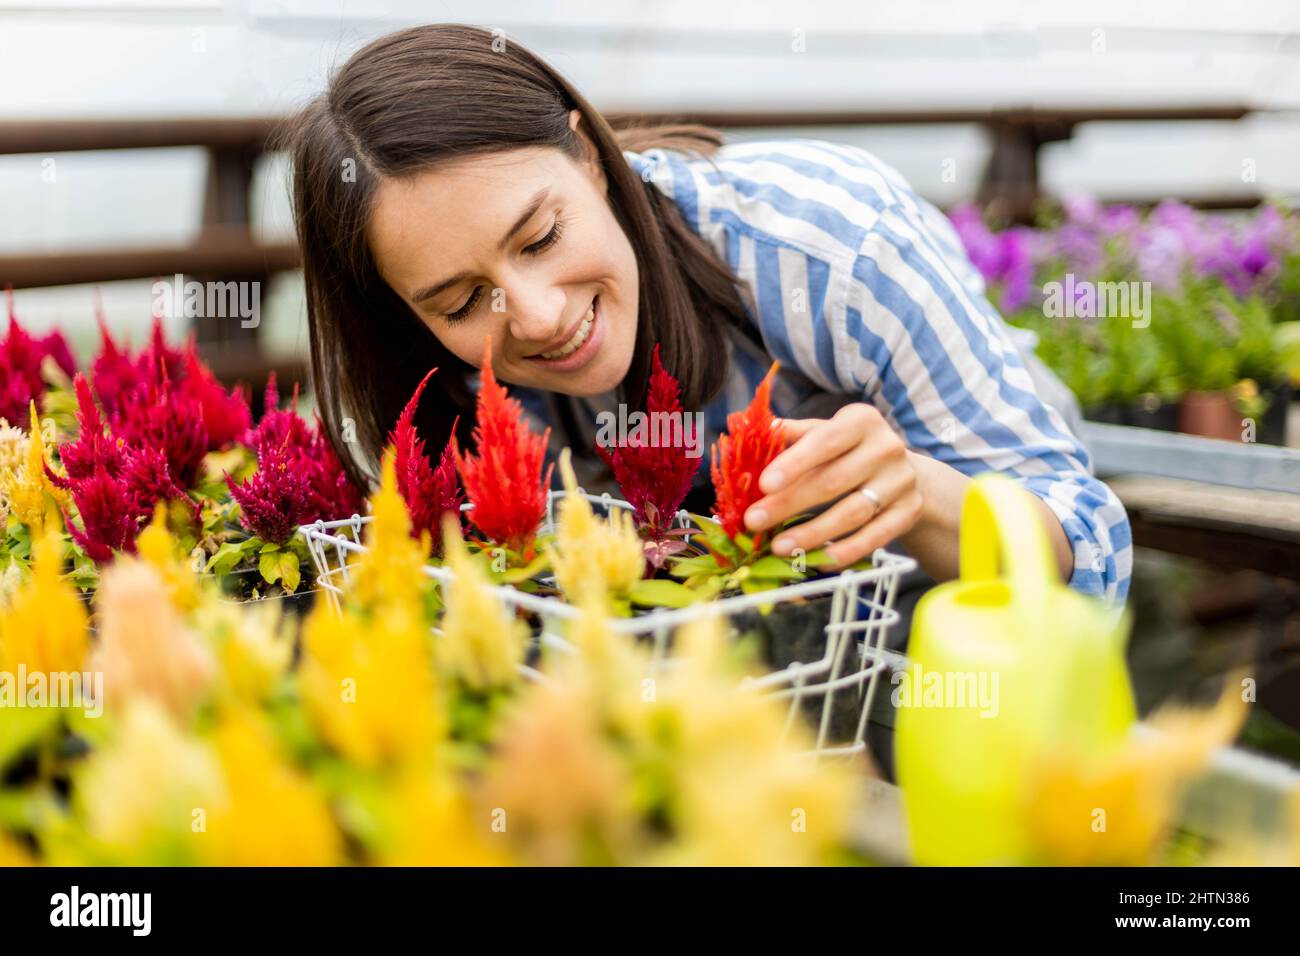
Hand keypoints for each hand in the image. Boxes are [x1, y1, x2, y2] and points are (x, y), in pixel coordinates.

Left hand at [743, 404, 922, 567]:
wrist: (904, 472)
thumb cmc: (849, 451)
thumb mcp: (825, 433)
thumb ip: (791, 433)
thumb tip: (747, 425)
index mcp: (862, 421)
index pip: (824, 441)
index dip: (793, 463)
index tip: (763, 485)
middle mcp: (886, 448)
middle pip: (833, 481)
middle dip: (789, 504)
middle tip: (754, 522)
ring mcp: (901, 482)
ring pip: (853, 513)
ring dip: (812, 534)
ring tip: (779, 547)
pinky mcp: (908, 512)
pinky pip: (874, 537)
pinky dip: (845, 552)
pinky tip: (818, 562)